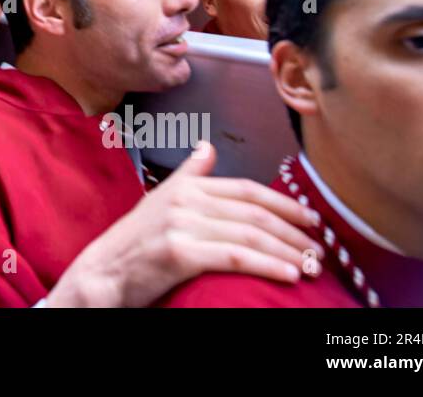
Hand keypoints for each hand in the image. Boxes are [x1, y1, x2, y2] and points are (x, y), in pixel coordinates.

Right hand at [46, 141, 322, 307]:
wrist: (104, 273)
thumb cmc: (134, 243)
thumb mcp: (160, 200)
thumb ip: (189, 174)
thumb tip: (208, 148)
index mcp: (185, 186)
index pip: (246, 189)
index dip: (283, 203)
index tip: (311, 219)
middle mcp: (185, 199)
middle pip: (254, 213)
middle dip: (292, 232)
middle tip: (318, 249)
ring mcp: (181, 224)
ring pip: (249, 234)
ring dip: (287, 251)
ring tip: (310, 266)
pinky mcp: (180, 252)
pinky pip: (235, 256)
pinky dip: (266, 264)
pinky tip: (287, 274)